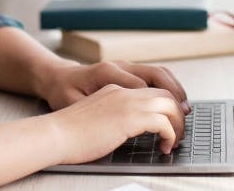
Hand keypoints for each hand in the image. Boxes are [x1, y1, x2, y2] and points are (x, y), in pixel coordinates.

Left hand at [37, 60, 189, 113]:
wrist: (58, 78)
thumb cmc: (64, 93)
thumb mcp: (71, 102)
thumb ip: (92, 106)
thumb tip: (115, 114)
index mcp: (105, 72)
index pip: (139, 86)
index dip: (153, 105)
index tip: (162, 124)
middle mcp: (119, 65)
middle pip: (154, 73)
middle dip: (172, 94)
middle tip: (183, 115)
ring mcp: (125, 66)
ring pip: (158, 71)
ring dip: (175, 89)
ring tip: (185, 110)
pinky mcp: (129, 71)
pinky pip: (155, 74)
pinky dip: (169, 86)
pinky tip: (175, 102)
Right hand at [48, 83, 184, 164]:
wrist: (55, 134)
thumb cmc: (69, 132)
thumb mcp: (94, 116)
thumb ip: (112, 116)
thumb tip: (126, 130)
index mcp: (113, 89)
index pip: (150, 88)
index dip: (165, 105)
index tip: (171, 122)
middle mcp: (122, 91)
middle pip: (165, 93)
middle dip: (178, 113)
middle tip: (178, 132)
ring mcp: (126, 102)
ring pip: (169, 104)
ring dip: (178, 124)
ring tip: (174, 141)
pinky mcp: (128, 118)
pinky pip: (164, 122)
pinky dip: (170, 135)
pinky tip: (164, 146)